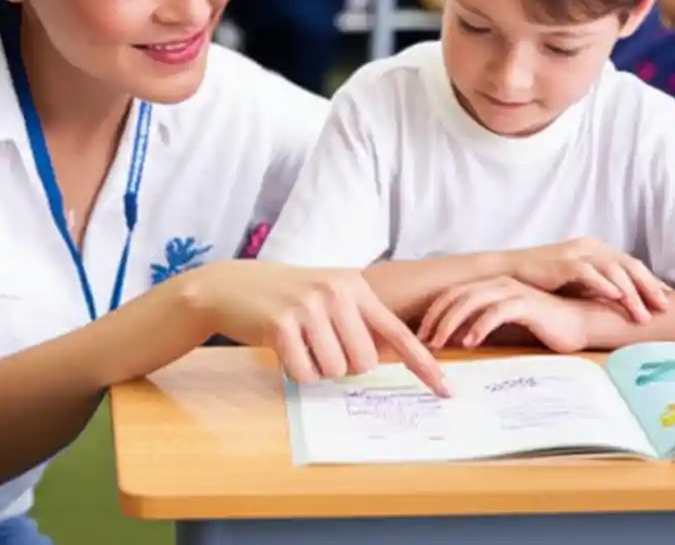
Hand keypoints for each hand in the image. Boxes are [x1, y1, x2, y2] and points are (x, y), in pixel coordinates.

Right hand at [193, 261, 450, 396]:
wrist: (229, 286)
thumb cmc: (284, 297)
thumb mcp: (327, 296)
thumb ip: (358, 320)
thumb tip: (390, 358)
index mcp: (354, 287)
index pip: (397, 332)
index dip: (422, 364)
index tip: (445, 389)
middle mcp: (336, 293)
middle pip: (363, 362)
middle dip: (343, 365)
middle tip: (318, 345)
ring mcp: (309, 307)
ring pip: (335, 371)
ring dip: (317, 368)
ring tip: (298, 342)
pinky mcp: (282, 325)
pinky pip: (305, 374)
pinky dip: (295, 371)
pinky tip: (282, 347)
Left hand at [417, 276, 590, 352]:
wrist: (580, 323)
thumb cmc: (542, 326)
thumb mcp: (505, 324)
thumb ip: (481, 326)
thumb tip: (454, 340)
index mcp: (490, 286)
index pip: (452, 295)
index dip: (433, 314)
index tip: (419, 336)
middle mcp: (498, 284)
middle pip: (456, 297)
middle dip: (435, 319)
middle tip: (422, 342)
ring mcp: (512, 291)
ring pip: (472, 302)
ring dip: (451, 323)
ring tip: (439, 344)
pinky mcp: (527, 303)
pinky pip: (497, 312)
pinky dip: (480, 326)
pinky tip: (469, 343)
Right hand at [505, 238, 669, 323]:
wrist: (507, 273)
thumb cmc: (543, 280)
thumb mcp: (577, 283)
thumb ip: (598, 288)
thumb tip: (622, 304)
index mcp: (597, 251)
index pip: (632, 265)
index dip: (651, 282)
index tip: (668, 300)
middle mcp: (591, 248)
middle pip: (629, 265)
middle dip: (650, 287)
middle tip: (665, 308)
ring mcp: (577, 253)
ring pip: (613, 270)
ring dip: (631, 292)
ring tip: (642, 313)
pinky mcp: (562, 262)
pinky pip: (588, 272)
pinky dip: (603, 284)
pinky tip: (616, 296)